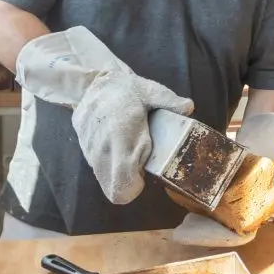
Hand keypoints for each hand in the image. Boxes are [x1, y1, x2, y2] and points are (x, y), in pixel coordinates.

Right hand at [72, 73, 192, 203]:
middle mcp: (102, 149)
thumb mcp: (150, 91)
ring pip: (105, 180)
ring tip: (127, 151)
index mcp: (120, 137)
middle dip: (129, 183)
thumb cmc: (127, 90)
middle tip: (139, 164)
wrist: (93, 83)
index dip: (134, 187)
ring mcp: (90, 151)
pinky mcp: (85, 151)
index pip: (121, 181)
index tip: (143, 175)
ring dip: (119, 173)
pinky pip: (99, 168)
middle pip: (114, 189)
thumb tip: (189, 107)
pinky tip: (117, 146)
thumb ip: (169, 101)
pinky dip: (109, 165)